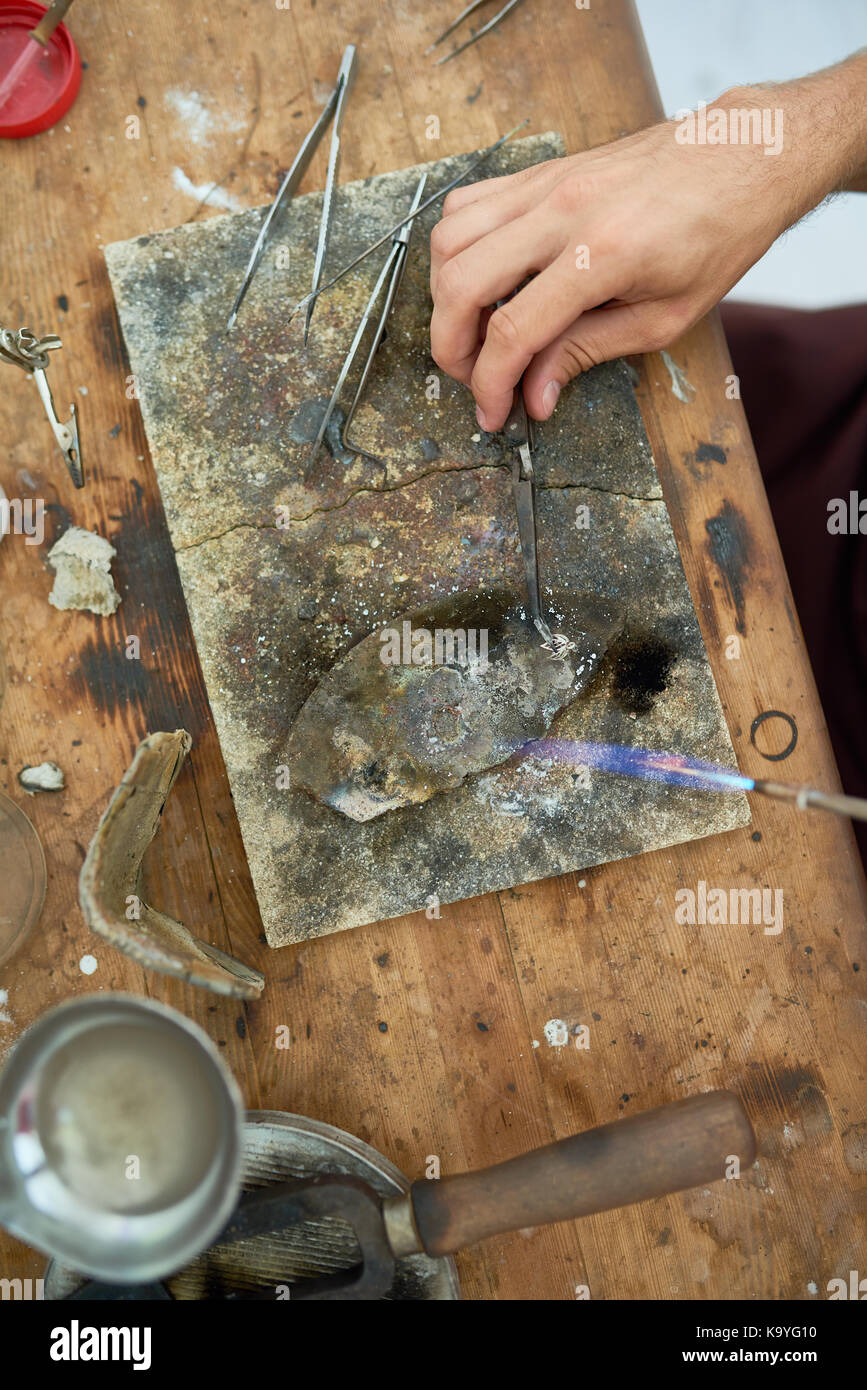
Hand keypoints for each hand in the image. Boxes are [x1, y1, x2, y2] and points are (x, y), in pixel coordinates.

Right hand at [429, 70, 864, 430]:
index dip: (490, 384)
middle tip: (471, 378)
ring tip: (471, 332)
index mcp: (601, 257)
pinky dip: (455, 249)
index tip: (492, 414)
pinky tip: (479, 278)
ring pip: (449, 239)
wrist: (744, 155)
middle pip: (462, 284)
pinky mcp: (541, 171)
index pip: (513, 331)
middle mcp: (562, 212)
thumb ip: (589, 352)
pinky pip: (467, 204)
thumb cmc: (718, 235)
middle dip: (451, 346)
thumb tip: (536, 394)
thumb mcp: (665, 317)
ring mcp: (546, 184)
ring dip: (444, 296)